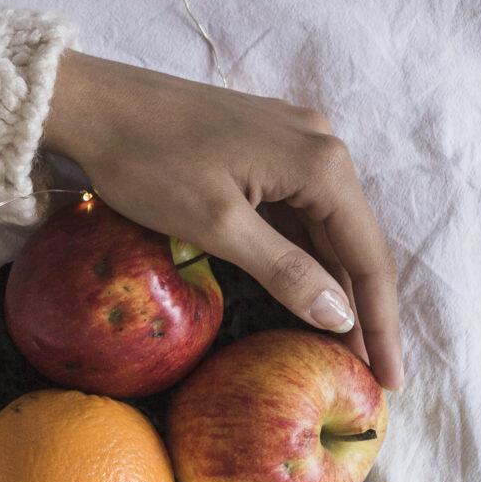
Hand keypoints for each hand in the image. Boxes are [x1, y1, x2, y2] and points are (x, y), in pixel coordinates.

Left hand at [40, 50, 403, 390]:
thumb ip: (284, 271)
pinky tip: (304, 294)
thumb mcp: (216, 225)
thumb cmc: (145, 161)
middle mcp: (320, 144)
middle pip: (354, 242)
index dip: (379, 323)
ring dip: (333, 285)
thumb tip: (339, 316)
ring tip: (340, 347)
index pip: (368, 256)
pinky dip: (302, 254)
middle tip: (368, 375)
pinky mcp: (262, 146)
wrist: (91, 103)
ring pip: (325, 227)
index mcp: (320, 162)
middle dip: (361, 309)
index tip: (389, 378)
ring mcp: (292, 141)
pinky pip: (296, 209)